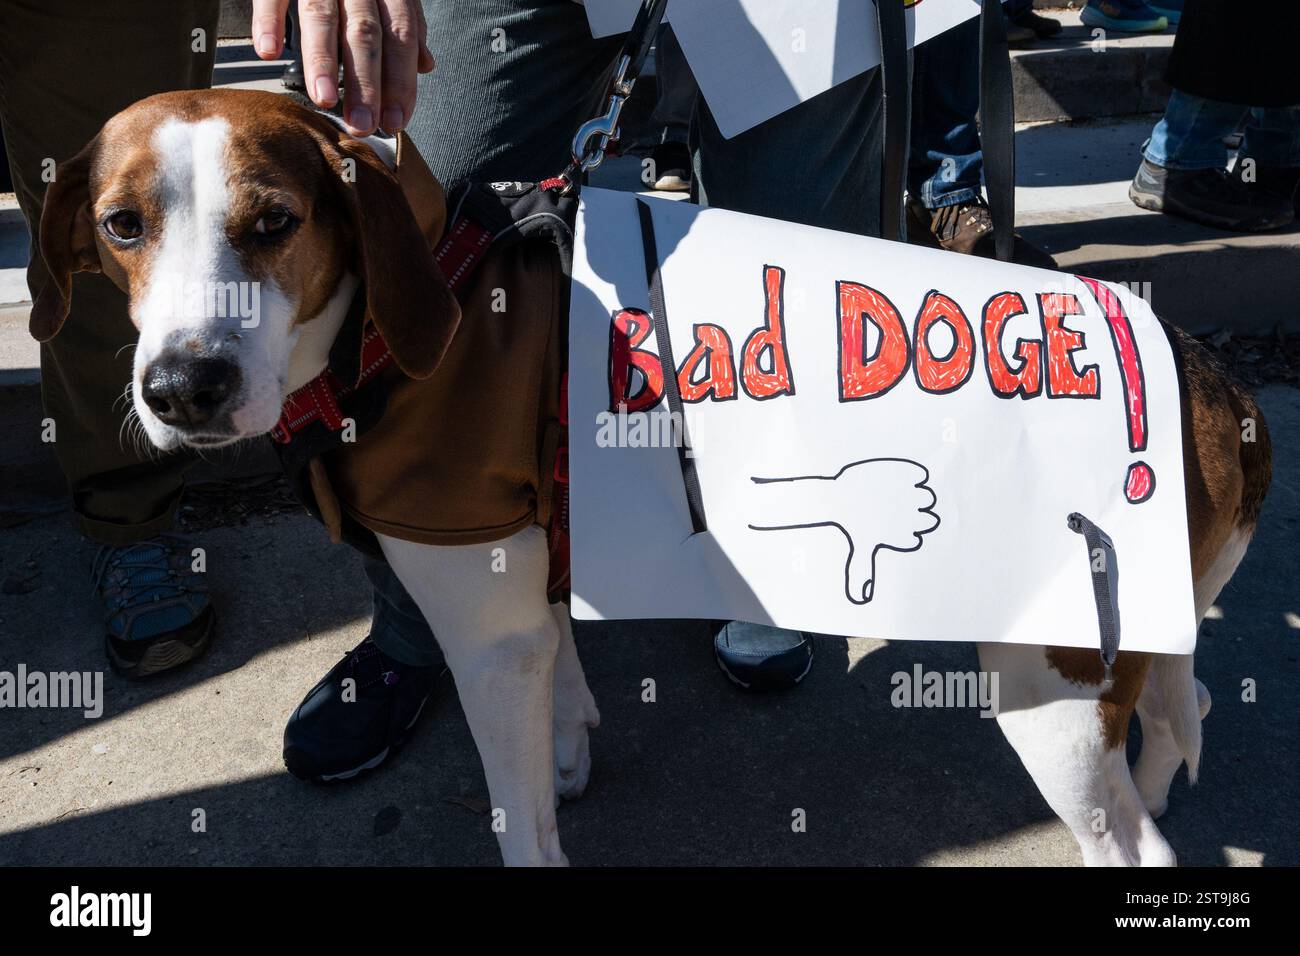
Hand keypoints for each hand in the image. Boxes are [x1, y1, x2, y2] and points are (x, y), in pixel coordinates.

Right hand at [252, 0, 434, 135]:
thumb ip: (405, 25)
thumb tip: (425, 65)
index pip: (399, 37)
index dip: (400, 81)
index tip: (396, 121)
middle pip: (364, 33)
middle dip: (365, 83)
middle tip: (362, 124)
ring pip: (322, 17)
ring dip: (322, 61)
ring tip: (323, 101)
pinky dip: (270, 21)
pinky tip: (269, 51)